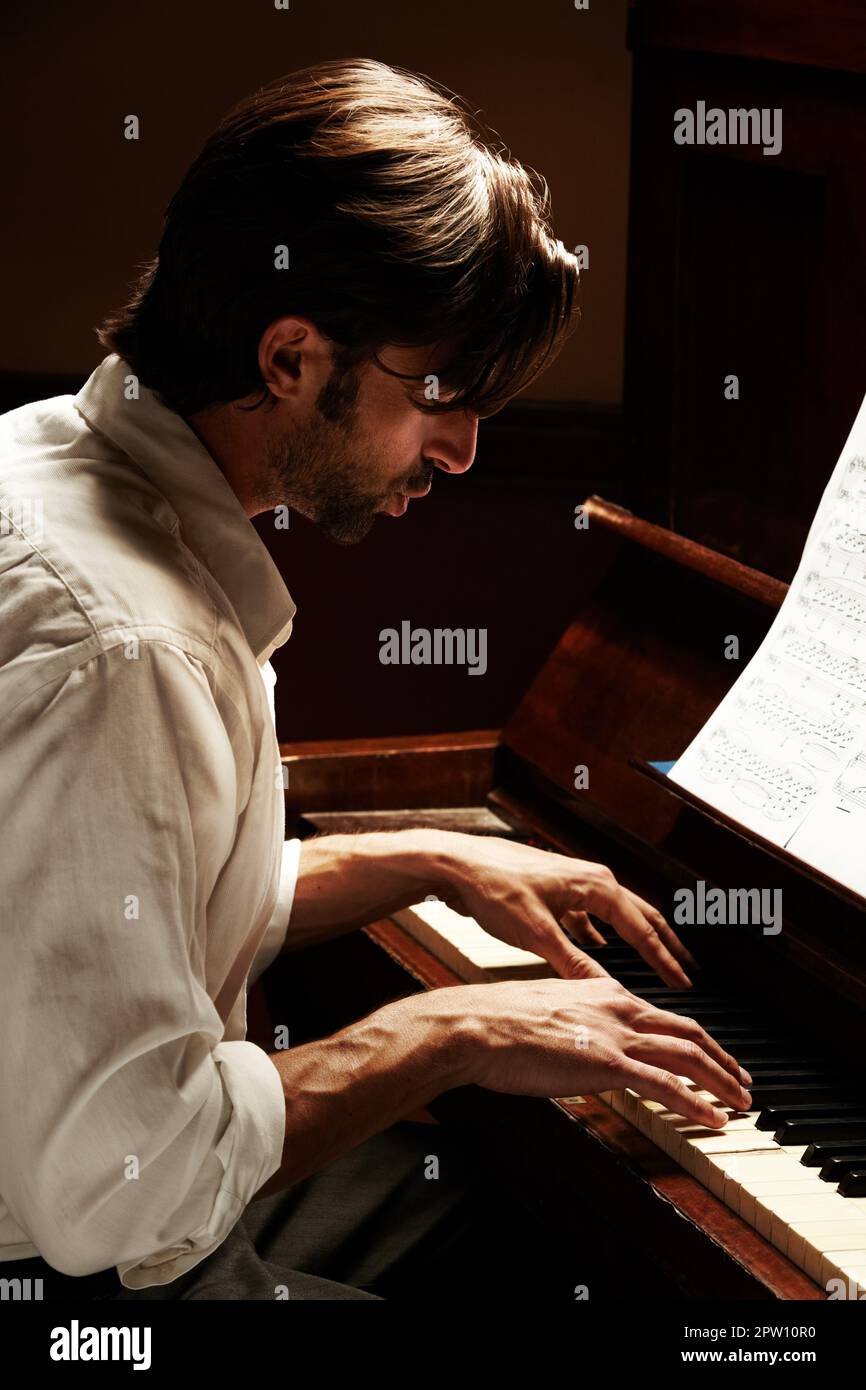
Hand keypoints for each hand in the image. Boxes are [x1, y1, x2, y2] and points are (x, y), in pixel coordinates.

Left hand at [435, 833, 694, 986]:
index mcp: (595, 885)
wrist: (457, 863)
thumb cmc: (493, 887)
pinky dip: (601, 931)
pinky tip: (598, 944)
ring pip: (617, 913)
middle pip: (640, 914)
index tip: (683, 981)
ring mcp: (573, 881)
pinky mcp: (554, 888)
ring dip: (636, 936)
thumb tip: (605, 992)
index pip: (642, 928)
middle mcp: (590, 878)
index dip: (664, 958)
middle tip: (687, 968)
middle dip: (664, 943)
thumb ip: (574, 964)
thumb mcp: (537, 934)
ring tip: (653, 957)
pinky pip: (589, 912)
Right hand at [443, 976, 751, 1124]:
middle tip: (742, 1080)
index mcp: (604, 991)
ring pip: (689, 1056)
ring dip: (722, 1081)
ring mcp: (616, 1034)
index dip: (694, 1037)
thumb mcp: (548, 1010)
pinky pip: (668, 1085)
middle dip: (722, 1058)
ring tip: (742, 1102)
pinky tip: (715, 1119)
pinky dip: (698, 1104)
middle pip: (689, 1031)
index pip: (663, 1015)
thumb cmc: (498, 1021)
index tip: (710, 1054)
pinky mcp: (609, 1063)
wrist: (476, 1024)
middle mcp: (618, 1006)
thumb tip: (583, 1039)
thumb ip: (576, 1021)